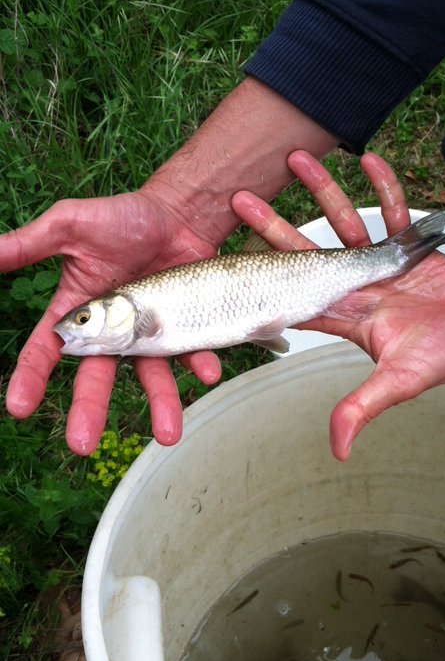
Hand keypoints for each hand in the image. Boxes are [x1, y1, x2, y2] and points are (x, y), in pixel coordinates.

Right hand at [1, 189, 221, 453]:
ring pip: (151, 376)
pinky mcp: (186, 327)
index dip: (31, 378)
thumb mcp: (71, 223)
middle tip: (82, 446)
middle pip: (97, 376)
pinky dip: (200, 363)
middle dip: (89, 410)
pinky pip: (193, 351)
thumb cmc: (122, 217)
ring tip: (168, 435)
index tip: (19, 407)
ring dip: (160, 405)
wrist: (178, 214)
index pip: (47, 350)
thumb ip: (31, 243)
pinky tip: (208, 374)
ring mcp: (151, 333)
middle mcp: (113, 331)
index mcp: (80, 311)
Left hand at [232, 150, 444, 459]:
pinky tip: (369, 159)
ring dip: (322, 190)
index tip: (231, 257)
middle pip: (303, 250)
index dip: (260, 276)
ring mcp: (378, 264)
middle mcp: (352, 285)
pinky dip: (384, 186)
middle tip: (239, 199)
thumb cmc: (443, 360)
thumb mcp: (397, 383)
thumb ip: (361, 408)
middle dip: (272, 225)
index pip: (291, 293)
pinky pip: (393, 210)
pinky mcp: (408, 247)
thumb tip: (336, 448)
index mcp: (343, 315)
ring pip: (343, 221)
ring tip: (298, 158)